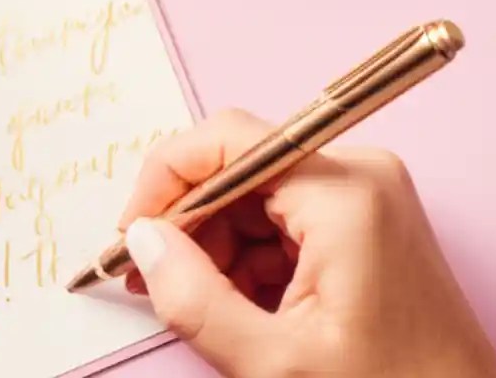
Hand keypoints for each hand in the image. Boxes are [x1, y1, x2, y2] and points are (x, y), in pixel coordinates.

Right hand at [119, 109, 495, 377]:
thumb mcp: (275, 363)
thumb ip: (194, 298)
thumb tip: (142, 241)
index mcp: (344, 193)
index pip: (227, 140)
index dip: (165, 180)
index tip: (131, 232)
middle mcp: (358, 177)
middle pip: (237, 169)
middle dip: (188, 224)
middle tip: (149, 278)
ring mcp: (363, 199)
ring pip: (252, 199)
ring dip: (213, 248)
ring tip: (195, 304)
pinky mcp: (362, 225)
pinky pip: (279, 222)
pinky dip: (245, 260)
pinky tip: (234, 307)